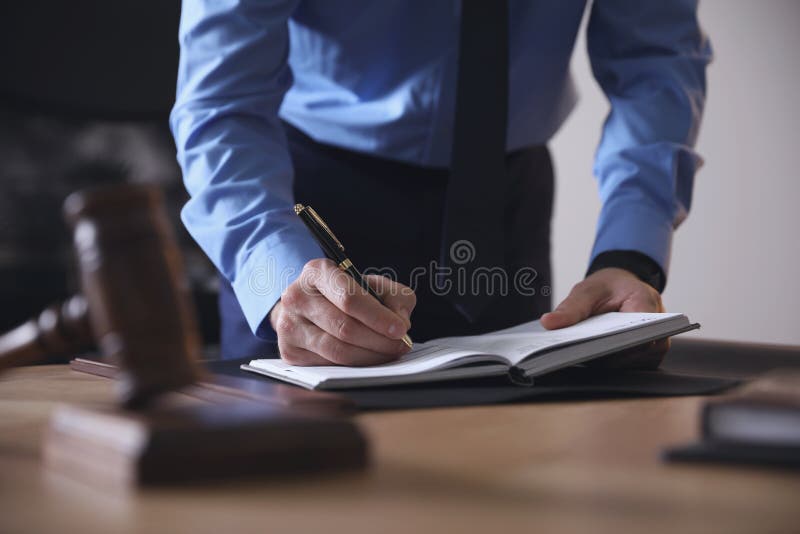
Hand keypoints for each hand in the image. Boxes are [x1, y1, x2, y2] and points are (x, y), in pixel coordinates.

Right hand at [270, 259, 414, 365]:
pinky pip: (329, 365)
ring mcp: (289, 325)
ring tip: (390, 353)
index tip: (400, 329)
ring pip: (337, 350)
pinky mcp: (289, 351)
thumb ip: (394, 296)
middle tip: (401, 345)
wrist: (309, 307)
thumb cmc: (345, 294)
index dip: (377, 317)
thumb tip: (400, 323)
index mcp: (317, 272)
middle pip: (345, 327)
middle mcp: (297, 297)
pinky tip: (370, 359)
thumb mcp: (372, 284)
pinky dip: (355, 365)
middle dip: (379, 340)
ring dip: (370, 356)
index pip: (349, 298)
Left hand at [540, 268, 667, 368]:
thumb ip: (570, 307)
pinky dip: (611, 363)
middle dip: (606, 355)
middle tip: (577, 354)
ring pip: (634, 363)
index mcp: (646, 301)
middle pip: (636, 351)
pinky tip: (591, 358)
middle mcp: (658, 326)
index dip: (616, 344)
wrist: (620, 287)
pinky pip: (631, 365)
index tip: (591, 348)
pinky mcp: (647, 355)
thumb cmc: (607, 287)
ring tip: (582, 355)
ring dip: (608, 361)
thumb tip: (549, 322)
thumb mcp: (586, 290)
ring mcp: (656, 344)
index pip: (638, 331)